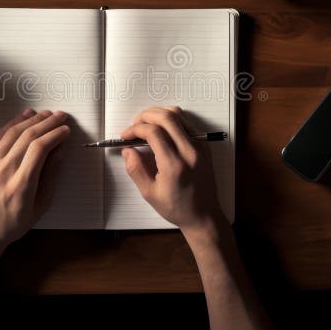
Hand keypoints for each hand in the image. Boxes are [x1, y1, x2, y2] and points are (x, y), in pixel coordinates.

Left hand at [0, 109, 69, 268]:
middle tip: (61, 116)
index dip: (55, 135)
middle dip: (47, 123)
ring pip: (12, 132)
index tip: (66, 130)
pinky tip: (23, 117)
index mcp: (21, 184)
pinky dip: (12, 123)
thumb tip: (60, 150)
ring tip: (46, 113)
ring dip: (31, 119)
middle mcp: (4, 170)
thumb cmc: (15, 222)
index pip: (39, 149)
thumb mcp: (40, 205)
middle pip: (27, 137)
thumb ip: (50, 176)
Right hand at [120, 106, 223, 235]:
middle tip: (134, 125)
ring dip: (159, 114)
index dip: (135, 129)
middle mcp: (190, 151)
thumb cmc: (177, 207)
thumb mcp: (149, 193)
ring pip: (178, 115)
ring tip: (146, 124)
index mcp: (175, 165)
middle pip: (167, 117)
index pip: (153, 132)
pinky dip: (171, 119)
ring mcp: (200, 146)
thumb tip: (127, 150)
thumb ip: (135, 169)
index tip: (126, 136)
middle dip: (146, 115)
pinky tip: (161, 129)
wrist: (204, 215)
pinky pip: (186, 123)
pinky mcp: (204, 145)